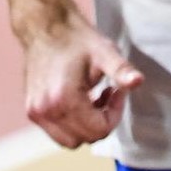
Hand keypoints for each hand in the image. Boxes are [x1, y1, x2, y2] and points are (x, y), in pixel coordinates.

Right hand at [21, 14, 141, 148]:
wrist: (46, 29)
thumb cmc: (77, 40)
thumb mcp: (105, 52)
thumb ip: (121, 70)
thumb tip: (138, 82)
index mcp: (64, 99)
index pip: (99, 129)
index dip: (115, 114)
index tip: (117, 90)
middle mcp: (46, 111)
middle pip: (86, 139)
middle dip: (102, 121)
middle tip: (108, 94)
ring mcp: (36, 113)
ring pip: (70, 141)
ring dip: (87, 126)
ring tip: (93, 99)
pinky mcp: (32, 111)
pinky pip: (58, 133)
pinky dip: (72, 124)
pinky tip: (80, 101)